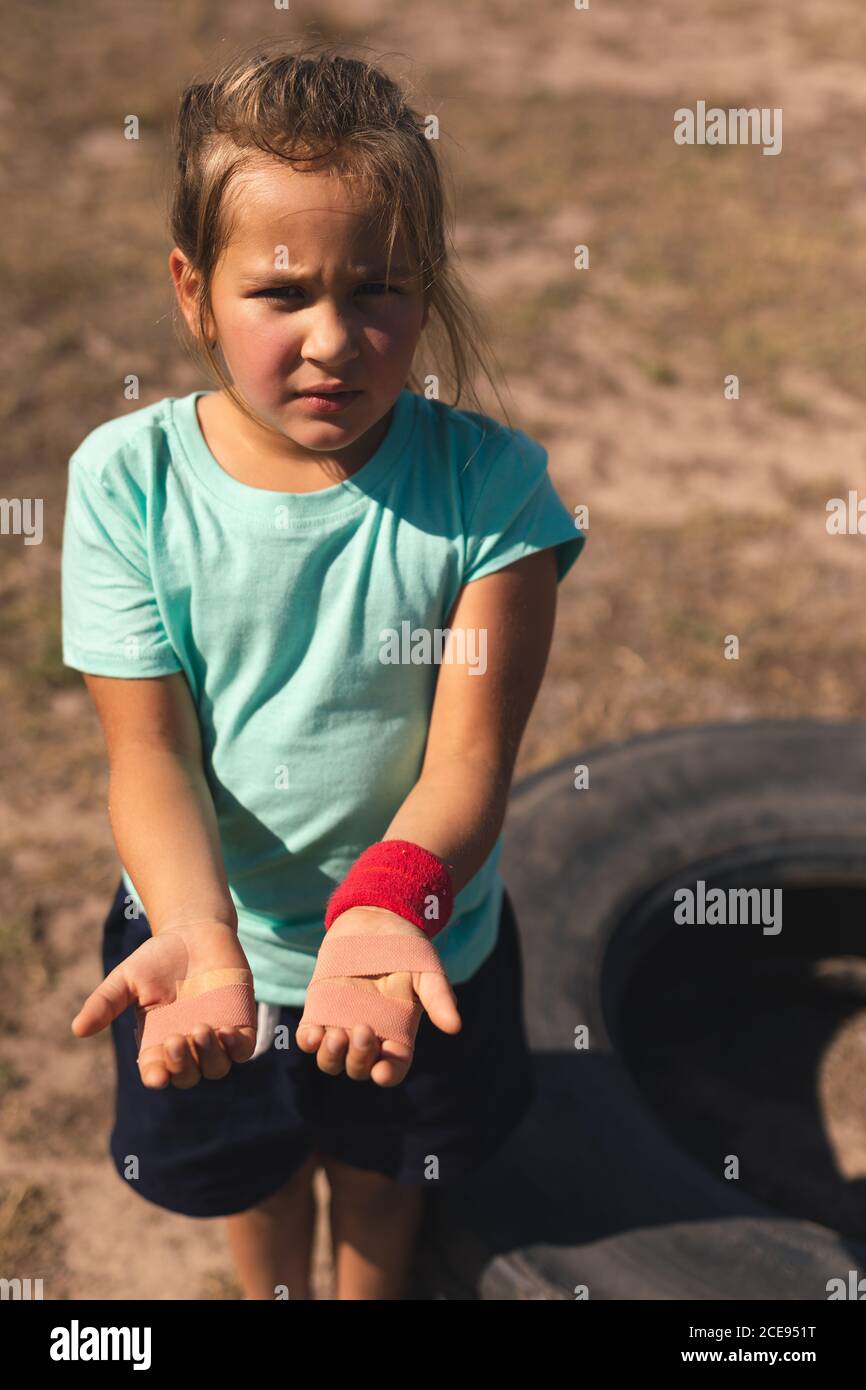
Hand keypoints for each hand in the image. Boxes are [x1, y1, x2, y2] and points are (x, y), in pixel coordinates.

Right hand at [71, 919, 256, 1089]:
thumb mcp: (126, 979)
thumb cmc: (157, 959)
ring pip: (216, 1067)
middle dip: (182, 1065)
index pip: (157, 1073)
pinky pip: (243, 1049)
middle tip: (176, 1037)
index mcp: (157, 1043)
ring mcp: (215, 1036)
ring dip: (209, 1056)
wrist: (195, 931)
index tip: (156, 1075)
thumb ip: (104, 1003)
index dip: (157, 1076)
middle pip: (188, 1075)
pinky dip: (236, 1047)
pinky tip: (226, 1030)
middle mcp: (187, 1046)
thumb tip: (78, 1030)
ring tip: (199, 1029)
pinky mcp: (240, 1024)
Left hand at [295, 906, 461, 1086]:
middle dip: (358, 1059)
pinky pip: (308, 1038)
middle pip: (359, 1068)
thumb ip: (439, 997)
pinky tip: (313, 1033)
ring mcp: (341, 1024)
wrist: (373, 919)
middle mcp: (369, 1036)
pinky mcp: (319, 1010)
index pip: (392, 1068)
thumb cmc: (405, 947)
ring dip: (331, 1056)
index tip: (382, 1072)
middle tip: (363, 1030)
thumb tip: (455, 1027)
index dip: (387, 1075)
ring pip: (331, 1061)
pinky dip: (308, 1041)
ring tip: (335, 1035)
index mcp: (397, 1034)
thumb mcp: (425, 969)